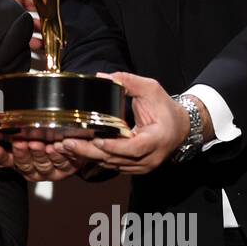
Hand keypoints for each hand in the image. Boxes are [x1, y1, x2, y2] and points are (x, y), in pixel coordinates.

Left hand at [0, 0, 42, 57]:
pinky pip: (12, 46)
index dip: (33, 5)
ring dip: (32, 38)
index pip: (21, 3)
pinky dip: (22, 48)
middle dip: (36, 24)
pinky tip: (28, 51)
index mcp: (1, 2)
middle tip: (46, 28)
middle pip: (23, 20)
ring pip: (20, 34)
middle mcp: (2, 16)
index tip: (45, 7)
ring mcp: (0, 30)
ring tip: (41, 43)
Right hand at [0, 136, 88, 181]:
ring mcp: (49, 171)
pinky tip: (58, 146)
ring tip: (40, 145)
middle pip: (25, 165)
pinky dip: (60, 155)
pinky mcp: (66, 169)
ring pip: (43, 166)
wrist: (72, 144)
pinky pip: (62, 163)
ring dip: (41, 155)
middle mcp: (33, 169)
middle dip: (22, 154)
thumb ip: (12, 132)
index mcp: (19, 162)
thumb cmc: (45, 137)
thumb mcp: (27, 133)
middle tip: (20, 143)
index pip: (5, 161)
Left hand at [59, 72, 204, 174]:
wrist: (180, 127)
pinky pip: (113, 165)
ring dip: (89, 157)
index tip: (96, 140)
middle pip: (117, 159)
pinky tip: (79, 150)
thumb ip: (128, 82)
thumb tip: (102, 77)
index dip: (114, 146)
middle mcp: (150, 157)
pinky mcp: (135, 167)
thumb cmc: (165, 108)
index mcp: (156, 139)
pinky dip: (96, 158)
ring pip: (112, 165)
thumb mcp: (151, 89)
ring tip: (66, 147)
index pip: (134, 148)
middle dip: (90, 152)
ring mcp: (143, 166)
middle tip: (66, 144)